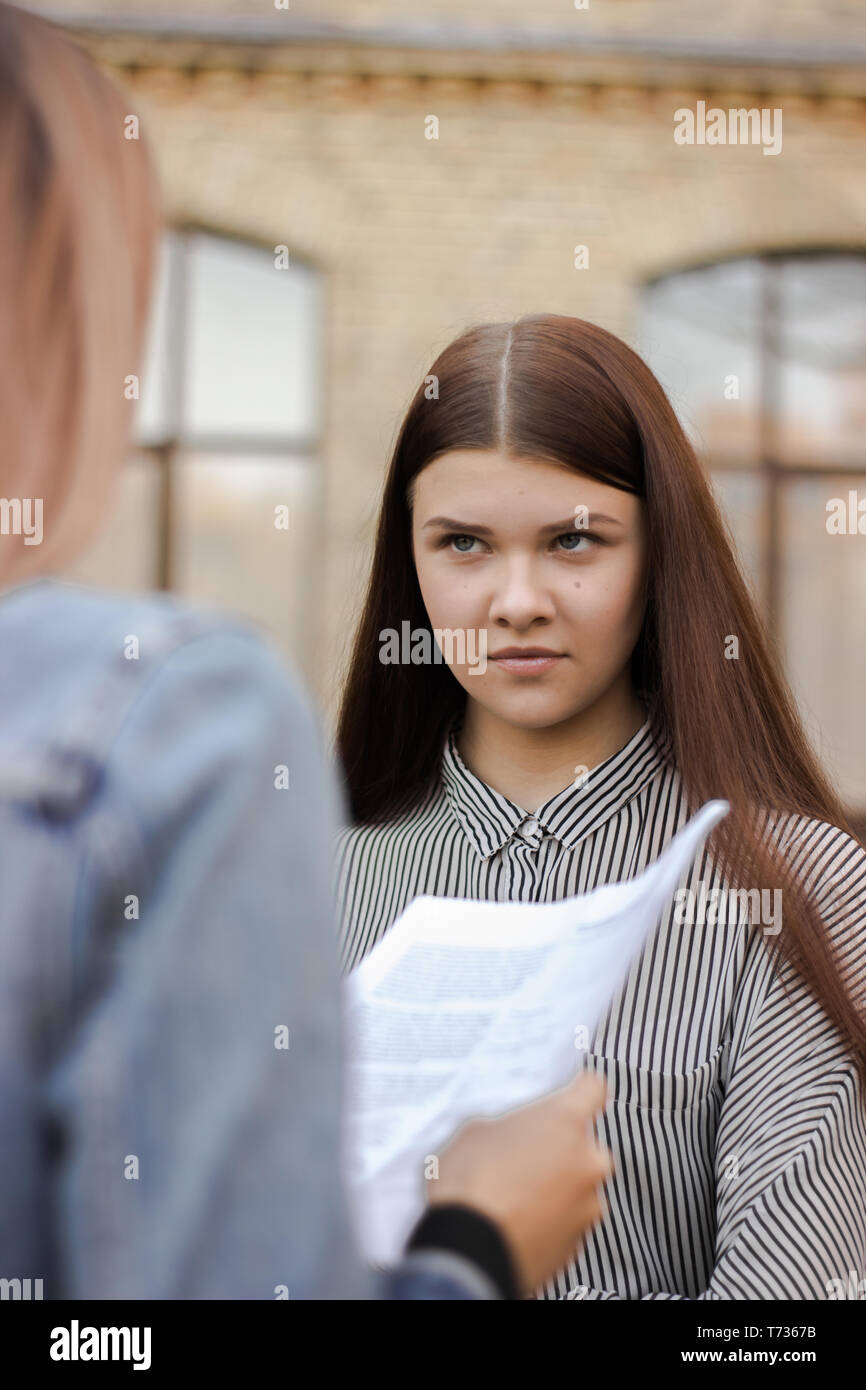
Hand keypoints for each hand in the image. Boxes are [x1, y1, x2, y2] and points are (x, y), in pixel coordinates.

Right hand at [427, 1070, 612, 1296]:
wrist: (467, 1254)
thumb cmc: (470, 1186)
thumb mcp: (474, 1132)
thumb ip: (507, 1125)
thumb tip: (508, 1135)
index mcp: (566, 1122)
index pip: (593, 1088)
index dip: (577, 1090)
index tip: (566, 1096)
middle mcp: (589, 1161)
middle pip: (584, 1144)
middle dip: (559, 1149)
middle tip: (522, 1156)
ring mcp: (589, 1206)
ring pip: (578, 1185)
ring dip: (556, 1187)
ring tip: (515, 1197)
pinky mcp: (578, 1244)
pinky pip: (568, 1220)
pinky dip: (550, 1219)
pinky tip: (518, 1222)